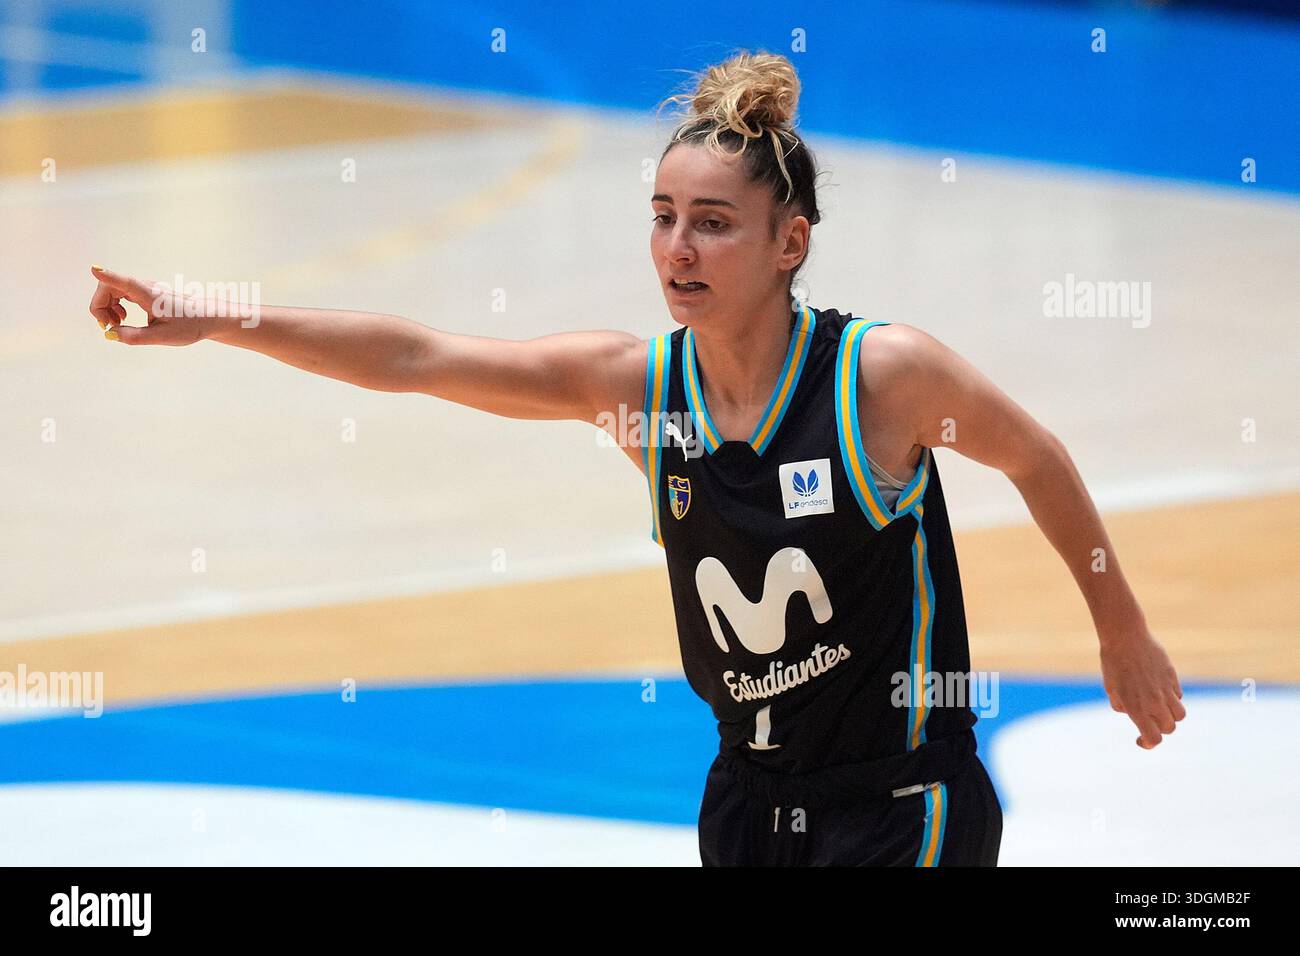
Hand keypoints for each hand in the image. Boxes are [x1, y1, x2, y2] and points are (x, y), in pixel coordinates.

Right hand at [88, 265, 209, 345]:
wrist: (208, 317)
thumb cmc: (189, 326)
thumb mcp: (162, 337)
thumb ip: (134, 337)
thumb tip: (109, 333)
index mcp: (150, 295)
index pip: (124, 282)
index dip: (106, 276)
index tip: (94, 269)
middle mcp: (145, 287)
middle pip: (109, 287)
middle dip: (100, 306)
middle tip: (108, 326)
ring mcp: (144, 288)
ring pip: (112, 289)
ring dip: (106, 307)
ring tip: (117, 324)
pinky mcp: (145, 292)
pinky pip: (120, 292)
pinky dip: (115, 305)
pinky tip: (123, 318)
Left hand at [1099, 623, 1185, 748]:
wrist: (1125, 638)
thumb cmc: (1113, 664)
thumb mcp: (1112, 689)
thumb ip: (1123, 706)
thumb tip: (1131, 713)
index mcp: (1137, 708)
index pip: (1154, 739)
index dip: (1148, 743)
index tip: (1141, 738)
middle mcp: (1154, 702)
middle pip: (1169, 728)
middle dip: (1160, 728)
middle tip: (1149, 721)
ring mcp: (1166, 690)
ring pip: (1180, 715)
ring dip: (1171, 715)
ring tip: (1158, 706)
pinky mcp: (1172, 677)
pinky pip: (1178, 695)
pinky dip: (1171, 697)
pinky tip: (1158, 686)